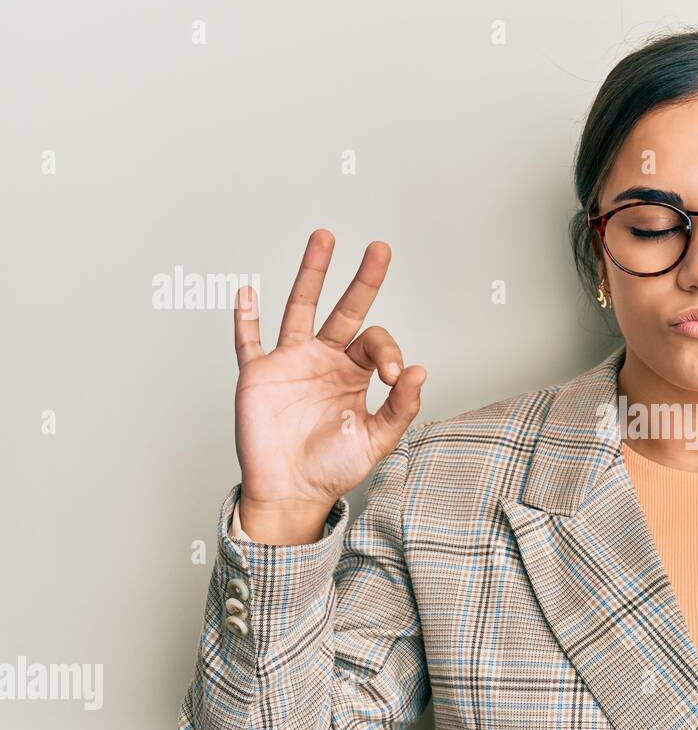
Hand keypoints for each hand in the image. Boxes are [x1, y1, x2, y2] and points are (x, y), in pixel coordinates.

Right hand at [233, 229, 425, 527]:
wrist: (291, 492)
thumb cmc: (333, 468)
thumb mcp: (377, 440)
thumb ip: (401, 408)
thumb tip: (420, 370)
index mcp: (355, 373)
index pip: (375, 341)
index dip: (389, 351)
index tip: (393, 377)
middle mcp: (325, 359)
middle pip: (345, 309)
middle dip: (363, 280)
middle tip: (381, 249)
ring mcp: (291, 362)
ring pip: (300, 307)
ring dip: (311, 274)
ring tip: (324, 238)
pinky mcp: (258, 374)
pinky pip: (248, 340)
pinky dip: (245, 318)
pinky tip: (246, 291)